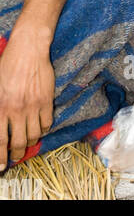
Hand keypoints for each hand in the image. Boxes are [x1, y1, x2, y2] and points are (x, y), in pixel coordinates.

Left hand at [0, 29, 54, 168]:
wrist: (28, 49)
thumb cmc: (8, 65)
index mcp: (0, 107)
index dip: (0, 157)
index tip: (1, 167)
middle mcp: (16, 110)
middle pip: (17, 143)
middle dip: (15, 154)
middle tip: (15, 157)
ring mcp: (33, 106)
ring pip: (33, 136)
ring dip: (29, 142)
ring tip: (27, 142)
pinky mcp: (46, 100)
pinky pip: (47, 123)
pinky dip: (43, 129)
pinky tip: (39, 127)